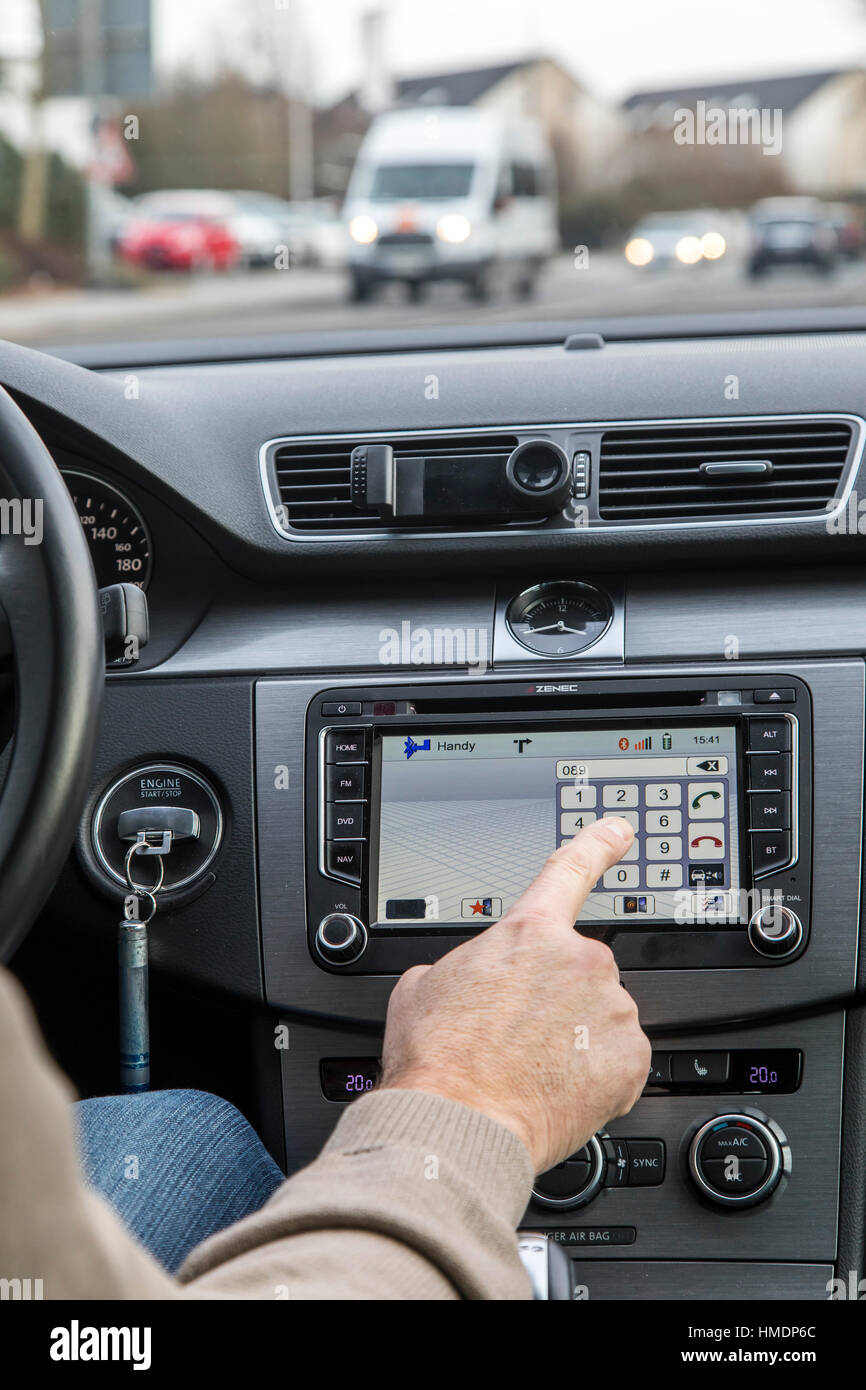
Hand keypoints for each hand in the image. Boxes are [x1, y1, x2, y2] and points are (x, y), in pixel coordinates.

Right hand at [380, 817, 650, 1172]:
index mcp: (528, 933)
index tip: (620, 831)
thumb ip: (466, 964)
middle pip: (580, 967)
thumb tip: (470, 978)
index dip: (599, 844)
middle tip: (520, 1035)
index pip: (571, 870)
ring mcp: (610, 1008)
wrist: (459, 1124)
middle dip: (558, 996)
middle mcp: (578, 960)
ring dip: (577, 1036)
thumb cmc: (438, 1061)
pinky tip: (558, 1088)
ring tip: (532, 1068)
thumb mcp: (424, 985)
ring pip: (601, 1014)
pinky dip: (596, 1074)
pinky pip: (619, 1058)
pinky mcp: (630, 1058)